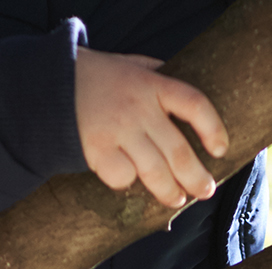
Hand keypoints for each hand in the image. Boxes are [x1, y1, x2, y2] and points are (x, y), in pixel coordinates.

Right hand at [74, 47, 226, 208]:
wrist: (49, 83)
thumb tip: (186, 99)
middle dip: (196, 177)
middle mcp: (138, 107)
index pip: (194, 104)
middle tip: (206, 190)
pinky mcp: (97, 149)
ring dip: (170, 191)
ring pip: (155, 172)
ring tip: (178, 199)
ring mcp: (117, 130)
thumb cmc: (97, 77)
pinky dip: (129, 182)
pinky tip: (132, 182)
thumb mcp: (130, 65)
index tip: (221, 149)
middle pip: (178, 150)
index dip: (213, 128)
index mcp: (152, 83)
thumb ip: (157, 76)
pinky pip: (123, 176)